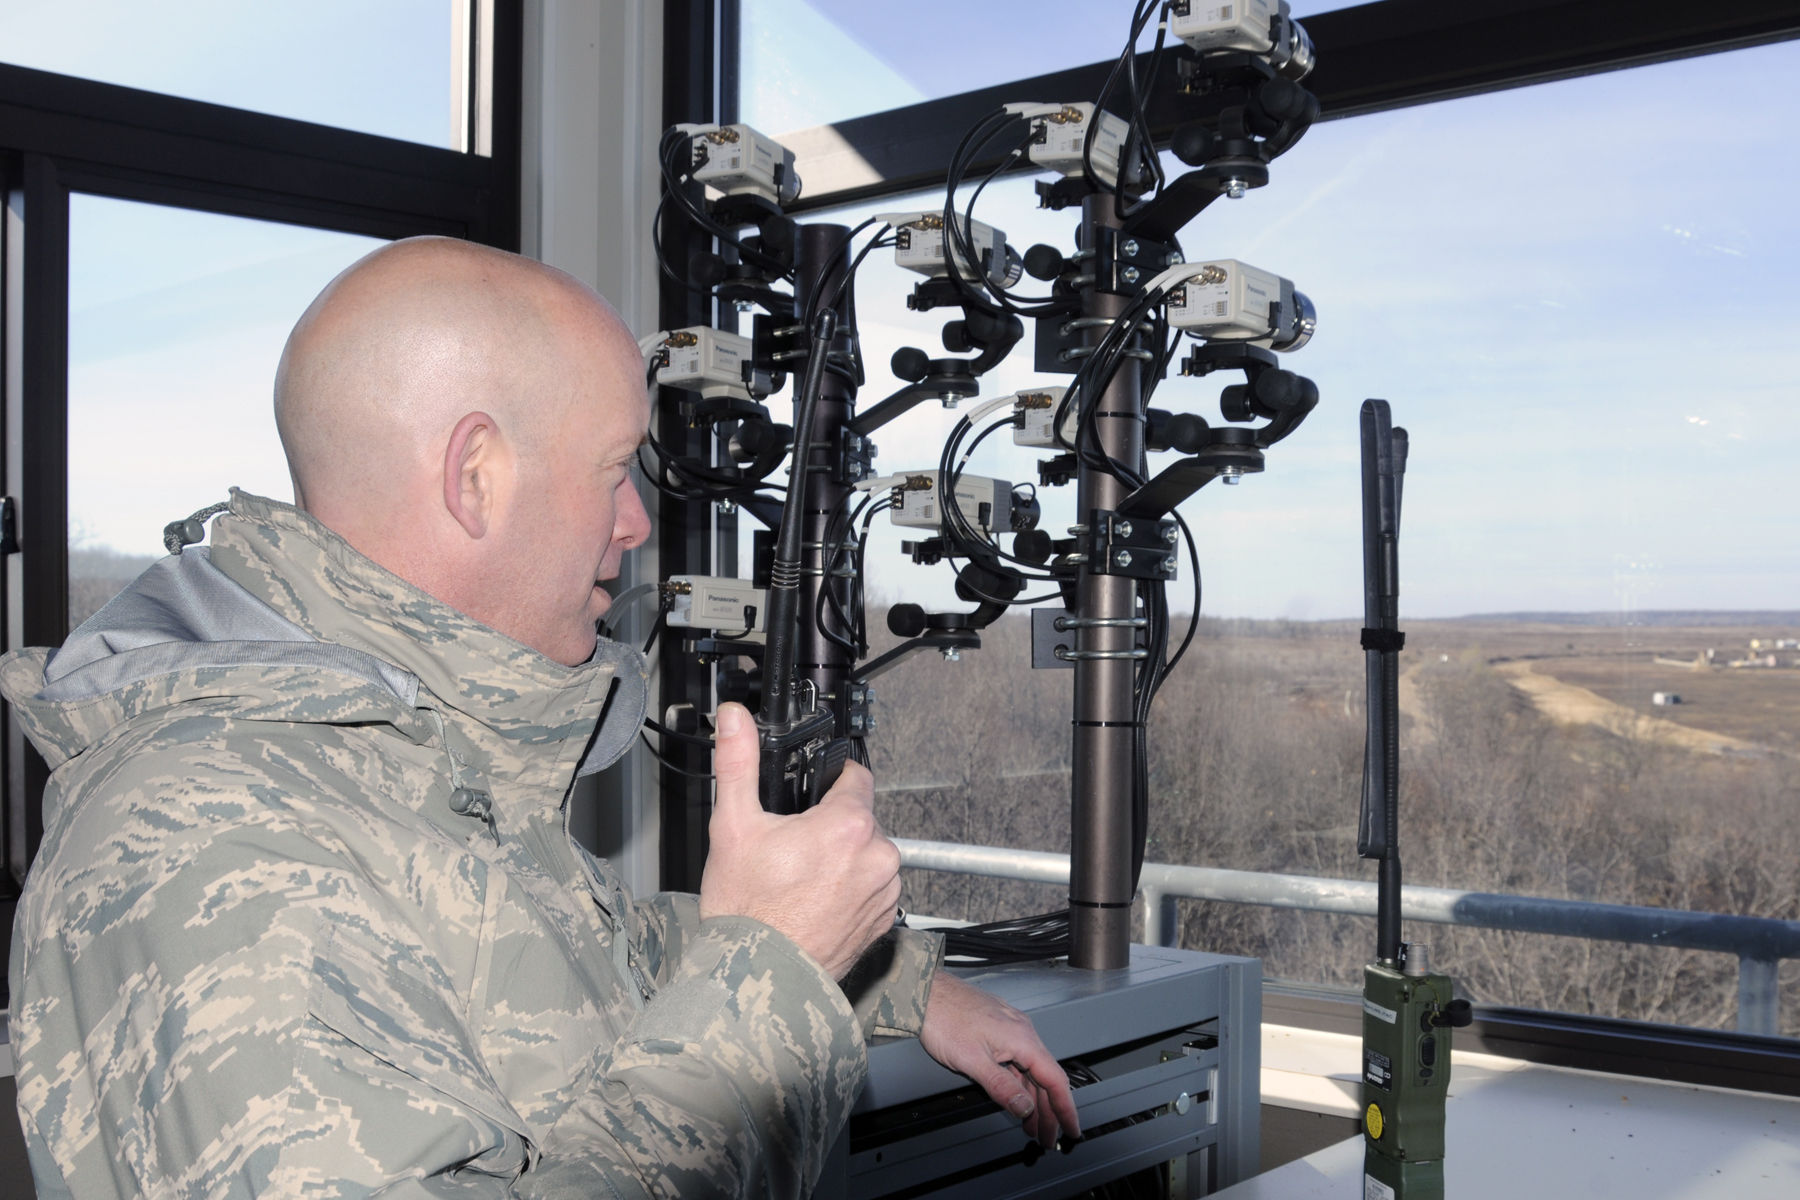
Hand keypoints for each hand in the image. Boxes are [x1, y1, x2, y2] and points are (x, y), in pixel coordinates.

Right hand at [699, 702, 901, 978]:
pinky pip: (872, 890)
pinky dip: (850, 891)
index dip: (831, 781)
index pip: (857, 777)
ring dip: (844, 859)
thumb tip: (734, 718)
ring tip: (801, 880)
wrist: (758, 979)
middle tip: (792, 847)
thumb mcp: (733, 826)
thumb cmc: (747, 912)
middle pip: (860, 819)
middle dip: (831, 826)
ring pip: (867, 855)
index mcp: (849, 826)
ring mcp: (884, 894)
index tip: (811, 796)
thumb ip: (739, 763)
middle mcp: (878, 858)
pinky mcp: (883, 924)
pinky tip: (815, 903)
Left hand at [920, 973, 1080, 1147]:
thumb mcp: (972, 1060)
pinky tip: (1016, 1095)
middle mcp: (1021, 1031)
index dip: (1065, 1109)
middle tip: (1046, 1137)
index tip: (1071, 1129)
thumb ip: (1001, 1086)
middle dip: (1048, 1111)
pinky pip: (1017, 1060)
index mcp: (1022, 1039)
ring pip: (1029, 1070)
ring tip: (1031, 1126)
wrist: (924, 993)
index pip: (1055, 1080)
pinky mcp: (997, 1028)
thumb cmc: (943, 1017)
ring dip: (1032, 1099)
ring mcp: (1009, 1029)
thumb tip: (1024, 1108)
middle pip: (1044, 1078)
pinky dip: (1020, 1082)